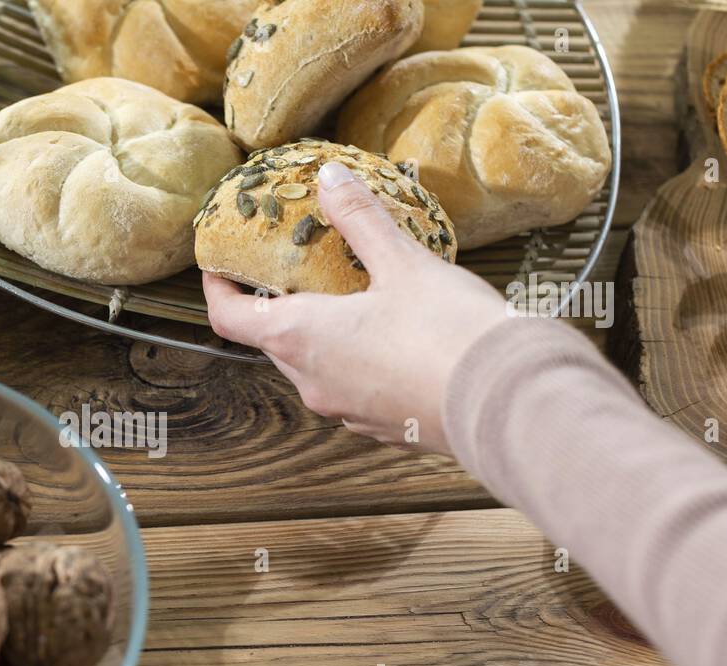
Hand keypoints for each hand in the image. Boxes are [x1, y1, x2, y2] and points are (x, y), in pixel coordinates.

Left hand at [203, 162, 508, 454]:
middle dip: (277, 304)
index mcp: (300, 339)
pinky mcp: (382, 427)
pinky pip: (352, 388)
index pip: (228, 317)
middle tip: (293, 267)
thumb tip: (328, 178)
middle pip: (272, 340)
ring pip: (314, 366)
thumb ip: (360, 219)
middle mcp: (312, 383)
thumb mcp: (403, 262)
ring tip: (350, 295)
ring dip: (320, 333)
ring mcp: (346, 412)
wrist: (509, 403)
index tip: (219, 264)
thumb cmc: (449, 333)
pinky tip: (392, 335)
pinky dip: (356, 359)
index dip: (217, 287)